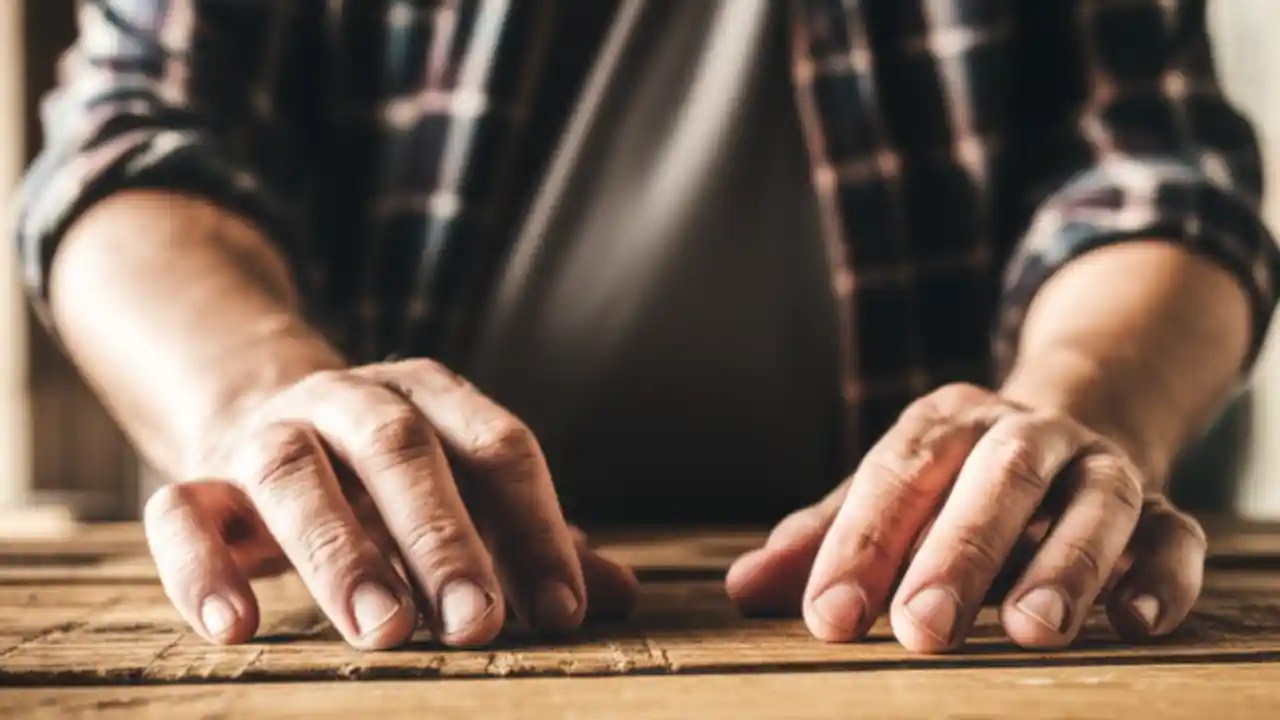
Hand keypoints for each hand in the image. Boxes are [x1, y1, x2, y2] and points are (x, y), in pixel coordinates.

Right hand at [143, 359, 637, 648]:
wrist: (260, 412)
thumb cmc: (385, 474)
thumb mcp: (459, 491)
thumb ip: (528, 538)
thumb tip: (622, 595)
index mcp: (431, 396)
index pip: (497, 448)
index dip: (534, 528)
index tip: (563, 613)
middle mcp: (351, 400)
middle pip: (401, 449)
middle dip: (443, 537)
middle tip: (479, 623)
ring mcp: (270, 433)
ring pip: (296, 474)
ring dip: (338, 551)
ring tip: (381, 631)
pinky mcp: (199, 478)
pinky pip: (183, 512)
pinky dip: (203, 569)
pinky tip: (236, 630)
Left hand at [726, 383, 1205, 651]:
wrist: (1061, 432)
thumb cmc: (949, 484)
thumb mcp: (885, 498)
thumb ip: (822, 540)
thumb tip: (740, 589)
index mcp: (945, 423)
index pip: (897, 474)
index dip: (860, 545)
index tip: (828, 617)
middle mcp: (1025, 434)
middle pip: (994, 479)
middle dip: (958, 554)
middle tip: (921, 631)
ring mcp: (1098, 465)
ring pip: (1094, 501)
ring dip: (1066, 564)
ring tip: (1030, 631)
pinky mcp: (1160, 508)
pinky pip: (1173, 535)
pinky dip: (1158, 576)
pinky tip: (1131, 622)